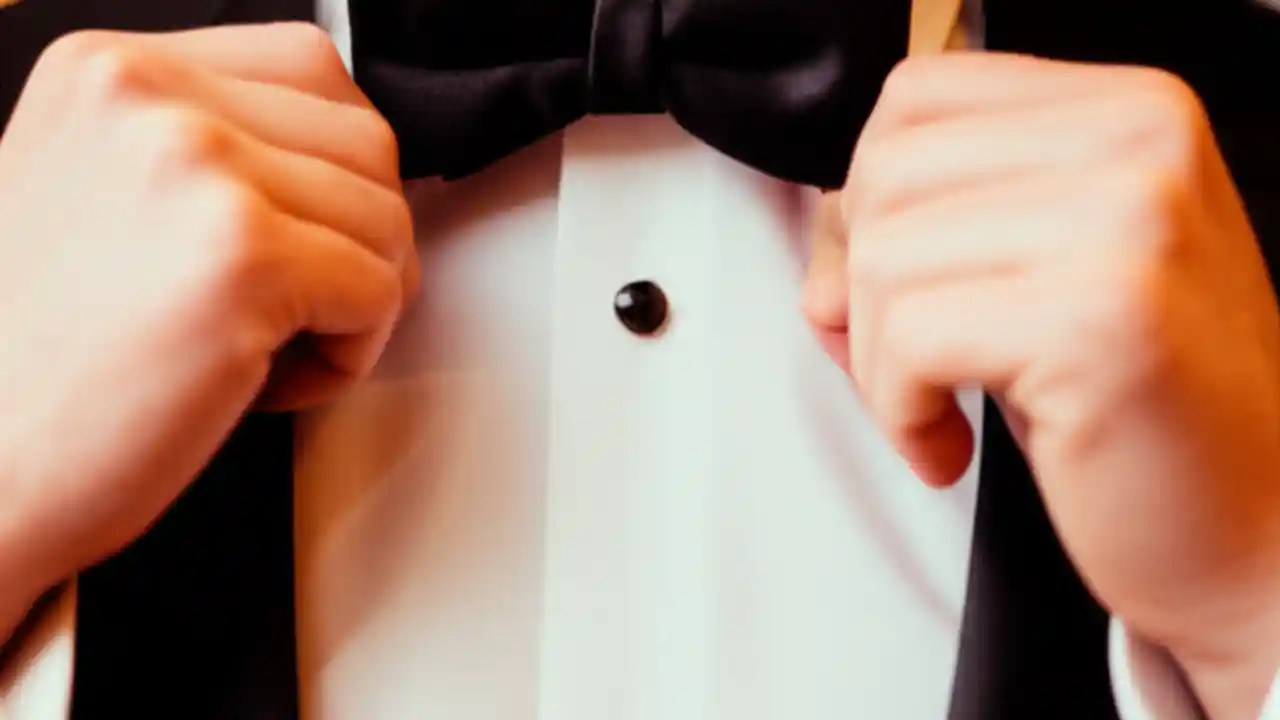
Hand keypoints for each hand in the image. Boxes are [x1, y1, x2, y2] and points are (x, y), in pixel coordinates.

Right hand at [0, 23, 415, 639]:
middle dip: (359, 240)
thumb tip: (331, 165)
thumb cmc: (33, 366)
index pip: (310, 68)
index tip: (316, 227)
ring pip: (386, 218)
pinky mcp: (244, 259)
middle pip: (364, 143)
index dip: (338, 165)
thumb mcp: (93, 196)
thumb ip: (198, 153)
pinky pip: (381, 292)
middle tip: (298, 308)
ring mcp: (199, 170)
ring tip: (263, 350)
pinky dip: (348, 358)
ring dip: (355, 303)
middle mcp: (151, 100)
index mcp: (112, 70)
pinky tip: (261, 385)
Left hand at [804, 52, 1279, 717]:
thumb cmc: (1144, 407)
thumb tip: (821, 257)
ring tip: (937, 409)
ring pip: (881, 255)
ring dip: (877, 361)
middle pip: (885, 174)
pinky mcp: (1097, 318)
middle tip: (903, 365)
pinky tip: (951, 446)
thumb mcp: (1039, 272)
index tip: (888, 283)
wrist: (1253, 527)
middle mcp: (1138, 143)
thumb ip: (937, 223)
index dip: (866, 200)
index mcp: (1129, 110)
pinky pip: (905, 337)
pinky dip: (899, 411)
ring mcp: (1125, 223)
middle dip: (858, 289)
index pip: (916, 98)